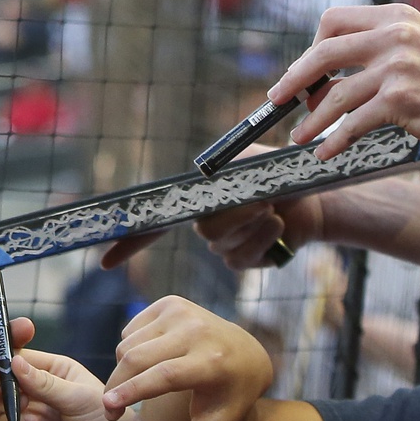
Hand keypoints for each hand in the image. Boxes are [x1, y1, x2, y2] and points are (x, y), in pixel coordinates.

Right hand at [99, 189, 324, 271]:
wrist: (314, 198)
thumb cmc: (278, 174)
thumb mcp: (251, 160)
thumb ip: (226, 167)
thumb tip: (204, 176)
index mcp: (196, 197)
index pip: (154, 220)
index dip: (129, 241)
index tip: (105, 259)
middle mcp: (203, 222)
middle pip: (202, 230)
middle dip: (234, 217)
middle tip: (261, 201)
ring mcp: (222, 244)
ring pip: (223, 244)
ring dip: (253, 224)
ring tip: (274, 208)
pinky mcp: (243, 260)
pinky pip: (243, 258)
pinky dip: (264, 239)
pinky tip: (279, 225)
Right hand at [103, 298, 274, 420]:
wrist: (247, 352)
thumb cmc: (229, 394)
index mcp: (213, 361)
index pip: (165, 375)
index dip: (133, 391)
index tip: (108, 408)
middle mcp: (197, 329)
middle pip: (138, 357)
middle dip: (117, 385)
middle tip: (110, 410)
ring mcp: (182, 311)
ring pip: (129, 344)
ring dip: (124, 369)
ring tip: (137, 388)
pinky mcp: (170, 303)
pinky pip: (131, 329)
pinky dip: (131, 349)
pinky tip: (148, 362)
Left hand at [270, 3, 419, 162]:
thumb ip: (380, 49)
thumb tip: (326, 73)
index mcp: (397, 17)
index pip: (334, 19)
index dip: (312, 46)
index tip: (305, 71)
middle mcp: (395, 36)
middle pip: (323, 52)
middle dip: (294, 80)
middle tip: (278, 100)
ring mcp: (398, 67)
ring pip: (333, 94)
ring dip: (311, 119)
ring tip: (300, 135)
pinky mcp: (401, 100)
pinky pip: (352, 123)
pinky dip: (334, 140)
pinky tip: (327, 152)